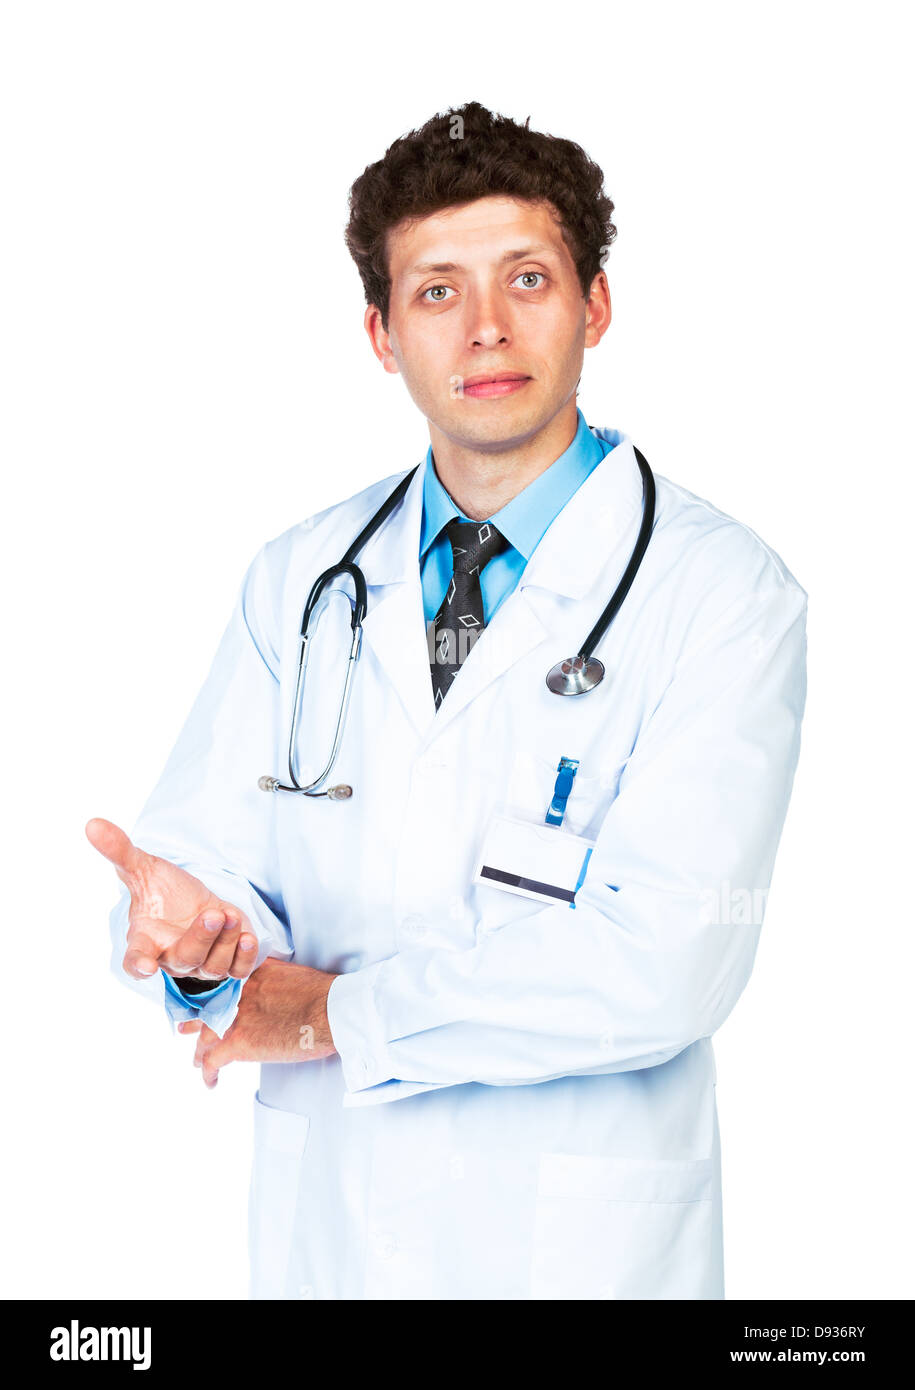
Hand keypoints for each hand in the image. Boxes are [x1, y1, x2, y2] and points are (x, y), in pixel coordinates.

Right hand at [85, 816, 258, 983]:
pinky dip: (244, 957)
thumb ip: (119, 851)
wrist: (195, 901)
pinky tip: (247, 937)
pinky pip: (237, 970)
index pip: (135, 959)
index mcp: (145, 939)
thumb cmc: (163, 891)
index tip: (145, 967)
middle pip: (185, 958)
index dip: (139, 965)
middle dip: (202, 937)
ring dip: (227, 941)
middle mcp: (172, 956)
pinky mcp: (227, 961)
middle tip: (214, 914)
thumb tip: (92, 824)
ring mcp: (200, 963)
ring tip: (230, 915)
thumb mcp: (143, 868)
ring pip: (215, 966)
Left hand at [177, 957, 337, 1087]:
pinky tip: (211, 1082)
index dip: (205, 996)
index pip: (216, 984)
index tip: (200, 1004)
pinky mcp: (239, 1043)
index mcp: (248, 975)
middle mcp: (235, 993)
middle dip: (193, 1022)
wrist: (329, 1009)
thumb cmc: (319, 992)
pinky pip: (212, 1061)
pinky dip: (208, 1074)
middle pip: (204, 1009)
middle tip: (184, 1030)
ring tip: (197, 1061)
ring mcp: (234, 1018)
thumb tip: (270, 981)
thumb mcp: (289, 971)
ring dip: (199, 1052)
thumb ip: (270, 972)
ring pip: (204, 1038)